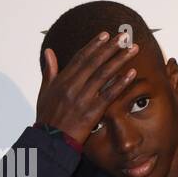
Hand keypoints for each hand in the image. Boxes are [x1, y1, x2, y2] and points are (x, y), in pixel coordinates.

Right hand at [36, 31, 138, 145]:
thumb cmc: (47, 118)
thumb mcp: (44, 92)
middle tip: (125, 36)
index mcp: (62, 80)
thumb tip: (49, 51)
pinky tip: (132, 73)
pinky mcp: (91, 112)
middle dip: (111, 47)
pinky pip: (108, 95)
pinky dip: (120, 83)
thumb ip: (49, 71)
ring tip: (133, 49)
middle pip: (94, 62)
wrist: (49, 141)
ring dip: (119, 60)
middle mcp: (72, 86)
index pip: (80, 58)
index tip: (106, 35)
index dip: (94, 45)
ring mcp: (82, 98)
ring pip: (103, 74)